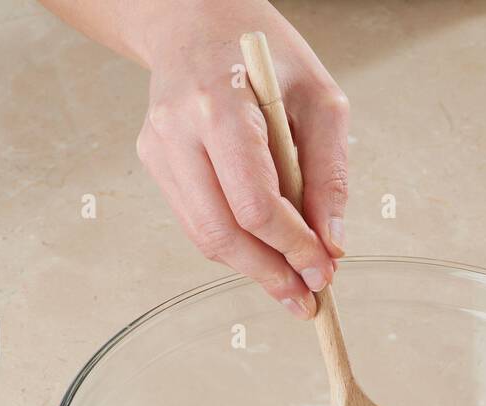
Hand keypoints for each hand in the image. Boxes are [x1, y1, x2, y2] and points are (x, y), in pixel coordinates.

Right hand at [134, 0, 347, 318]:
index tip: (324, 271)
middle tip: (306, 299)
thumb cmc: (263, 52)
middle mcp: (178, 130)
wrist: (195, 20)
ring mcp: (159, 148)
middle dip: (270, 273)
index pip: (254, 203)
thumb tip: (331, 243)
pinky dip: (234, 246)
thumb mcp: (320, 98)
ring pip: (205, 237)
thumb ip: (329, 173)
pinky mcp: (154, 161)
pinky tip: (264, 250)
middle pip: (222, 232)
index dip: (291, 247)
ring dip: (252, 269)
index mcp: (221, 104)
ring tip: (291, 283)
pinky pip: (197, 222)